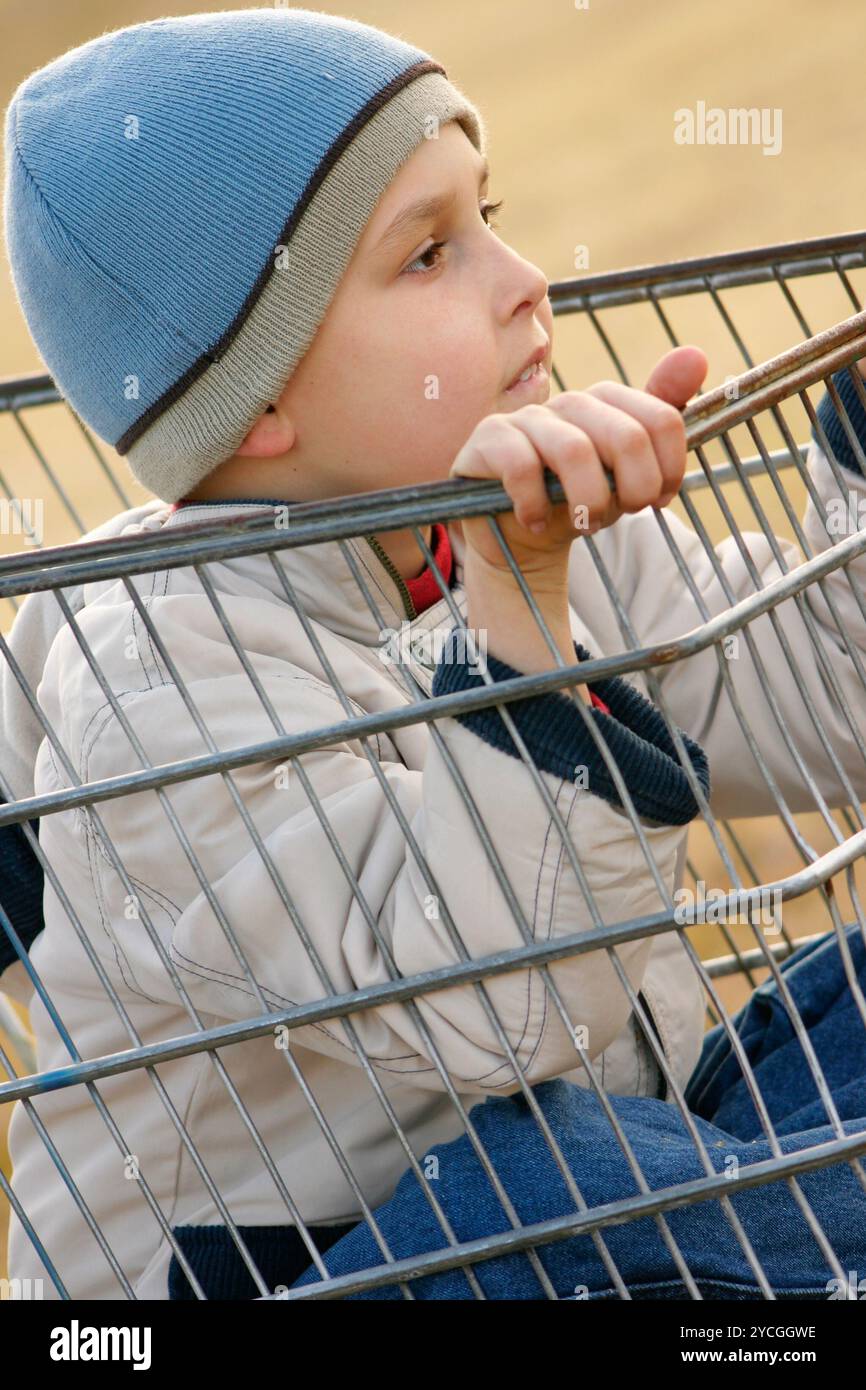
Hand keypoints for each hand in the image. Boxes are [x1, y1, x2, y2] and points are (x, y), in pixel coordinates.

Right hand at [450, 346, 707, 571]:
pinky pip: (521, 467)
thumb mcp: (625, 472)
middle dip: (634, 489)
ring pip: (574, 451)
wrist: (516, 537)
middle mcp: (568, 403)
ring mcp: (524, 419)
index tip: (657, 501)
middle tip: (622, 514)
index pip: (662, 421)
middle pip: (627, 437)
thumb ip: (660, 421)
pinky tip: (536, 521)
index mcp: (606, 403)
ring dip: (588, 501)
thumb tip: (697, 355)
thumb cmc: (574, 499)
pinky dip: (535, 505)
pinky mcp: (486, 442)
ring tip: (583, 523)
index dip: (669, 470)